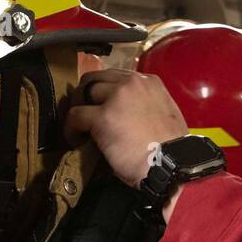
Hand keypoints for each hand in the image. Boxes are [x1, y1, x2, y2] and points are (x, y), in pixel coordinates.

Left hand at [64, 69, 188, 190]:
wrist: (171, 165)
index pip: (116, 76)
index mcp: (149, 82)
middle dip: (85, 95)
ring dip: (77, 109)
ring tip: (79, 127)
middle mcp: (132, 83)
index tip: (100, 106)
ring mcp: (116, 98)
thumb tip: (127, 114)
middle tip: (84, 114)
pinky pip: (74, 115)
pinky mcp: (102, 117)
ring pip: (83, 92)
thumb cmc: (170, 149)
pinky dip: (71, 128)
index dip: (103, 92)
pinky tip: (76, 141)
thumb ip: (145, 106)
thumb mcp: (164, 115)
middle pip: (95, 79)